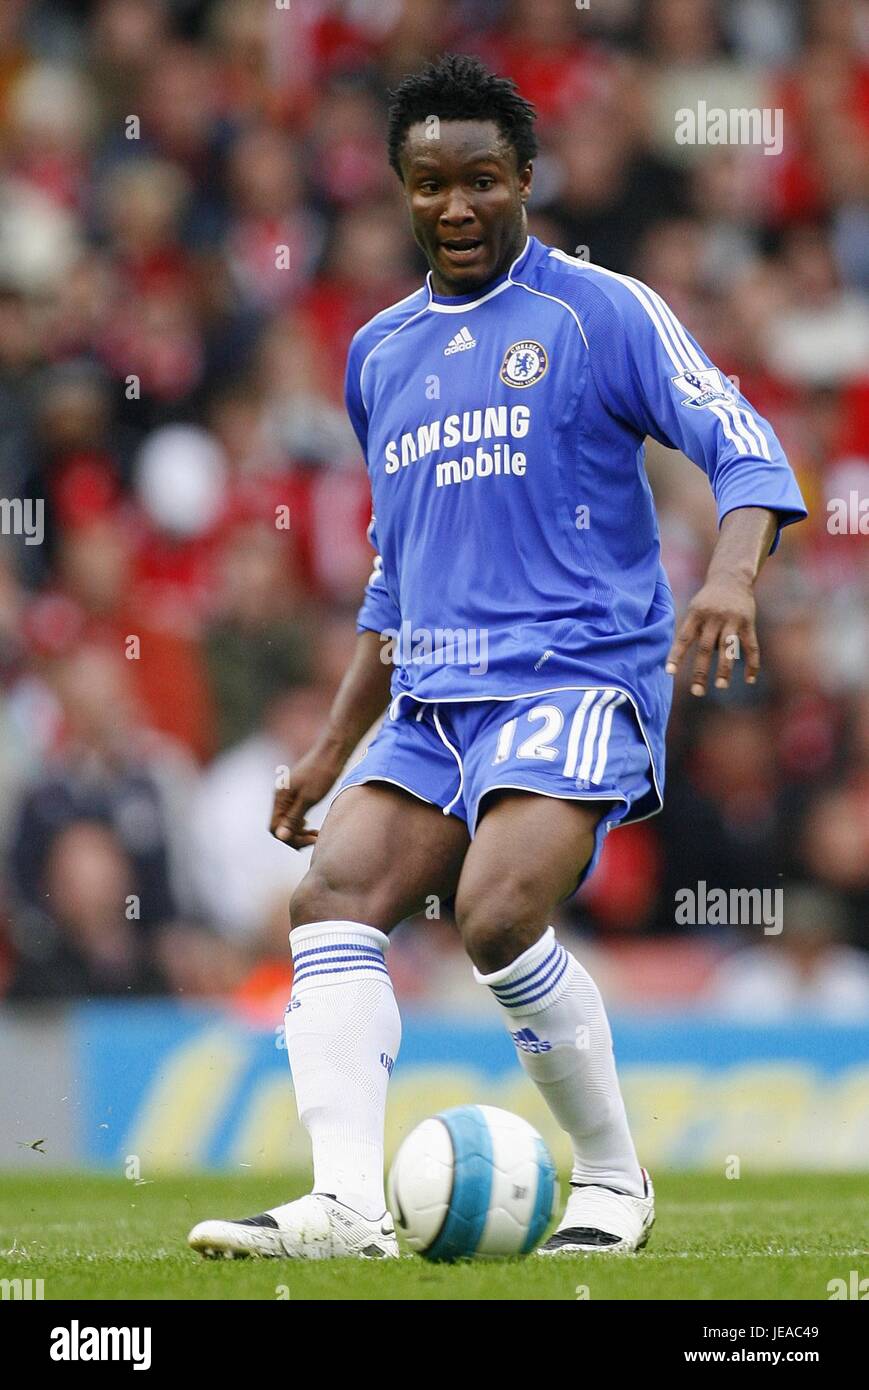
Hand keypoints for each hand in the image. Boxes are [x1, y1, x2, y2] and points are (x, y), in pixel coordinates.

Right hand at [269, 744, 345, 847]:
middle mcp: (281, 797)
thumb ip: (293, 818)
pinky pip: (294, 814)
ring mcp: (289, 795)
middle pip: (281, 826)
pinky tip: (311, 826)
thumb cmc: (322, 773)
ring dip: (300, 832)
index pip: (275, 828)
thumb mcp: (309, 798)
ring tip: (316, 835)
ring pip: (288, 821)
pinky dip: (302, 823)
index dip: (290, 839)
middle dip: (296, 836)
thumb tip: (280, 836)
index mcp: (280, 798)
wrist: (333, 751)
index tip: (309, 841)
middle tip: (315, 839)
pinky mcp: (298, 793)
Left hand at [665, 576, 758, 695]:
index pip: (684, 638)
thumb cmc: (707, 600)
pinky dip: (752, 663)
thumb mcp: (694, 609)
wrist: (731, 578)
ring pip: (728, 649)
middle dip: (701, 671)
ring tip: (721, 686)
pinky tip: (749, 679)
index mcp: (696, 614)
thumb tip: (682, 660)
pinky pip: (751, 646)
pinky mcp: (748, 623)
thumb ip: (690, 631)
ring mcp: (732, 620)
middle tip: (697, 691)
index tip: (669, 672)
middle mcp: (714, 618)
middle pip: (706, 648)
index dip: (676, 655)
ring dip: (725, 670)